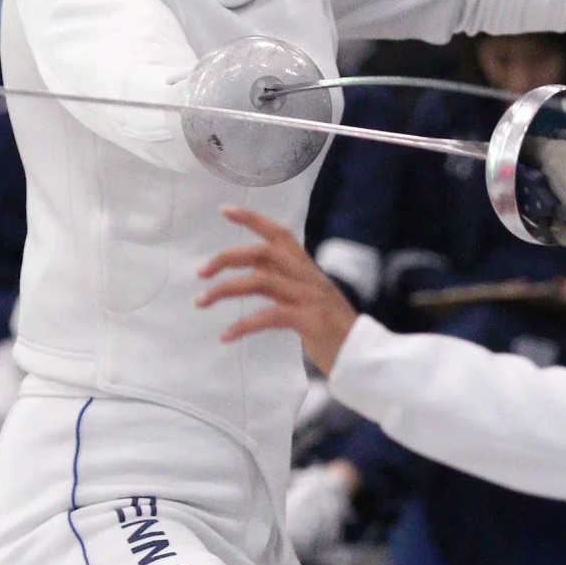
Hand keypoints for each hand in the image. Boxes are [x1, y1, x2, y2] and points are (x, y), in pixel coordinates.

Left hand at [198, 207, 359, 374]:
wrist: (364, 354)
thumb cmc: (334, 330)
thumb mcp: (311, 298)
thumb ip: (286, 285)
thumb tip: (256, 277)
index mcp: (307, 268)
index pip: (279, 234)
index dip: (252, 219)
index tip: (225, 210)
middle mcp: (308, 277)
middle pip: (263, 253)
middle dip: (227, 258)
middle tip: (201, 272)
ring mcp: (309, 297)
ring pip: (260, 281)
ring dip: (225, 290)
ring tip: (201, 302)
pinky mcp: (309, 320)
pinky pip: (269, 316)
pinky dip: (243, 325)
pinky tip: (226, 336)